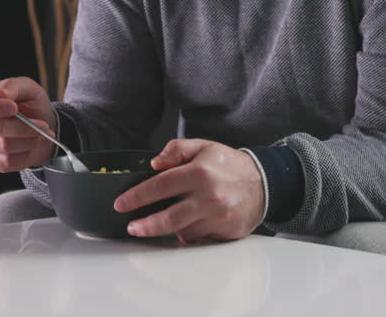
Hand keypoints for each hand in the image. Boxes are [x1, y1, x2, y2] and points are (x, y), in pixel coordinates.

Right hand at [0, 77, 57, 171]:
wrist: (43, 125)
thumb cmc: (32, 104)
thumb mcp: (28, 88)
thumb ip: (13, 87)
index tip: (14, 108)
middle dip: (24, 127)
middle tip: (43, 125)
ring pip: (4, 146)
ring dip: (29, 140)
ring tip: (43, 134)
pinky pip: (8, 161)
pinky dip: (26, 154)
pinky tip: (33, 145)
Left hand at [114, 138, 264, 243]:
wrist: (264, 183)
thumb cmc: (230, 165)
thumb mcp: (203, 146)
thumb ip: (176, 150)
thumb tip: (154, 163)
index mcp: (199, 173)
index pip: (160, 186)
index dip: (137, 197)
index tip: (121, 204)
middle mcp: (209, 197)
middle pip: (168, 218)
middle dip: (145, 225)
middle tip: (131, 227)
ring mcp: (218, 217)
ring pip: (183, 231)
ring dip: (168, 229)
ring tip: (158, 223)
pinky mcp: (226, 232)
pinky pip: (199, 238)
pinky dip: (188, 233)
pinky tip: (186, 225)